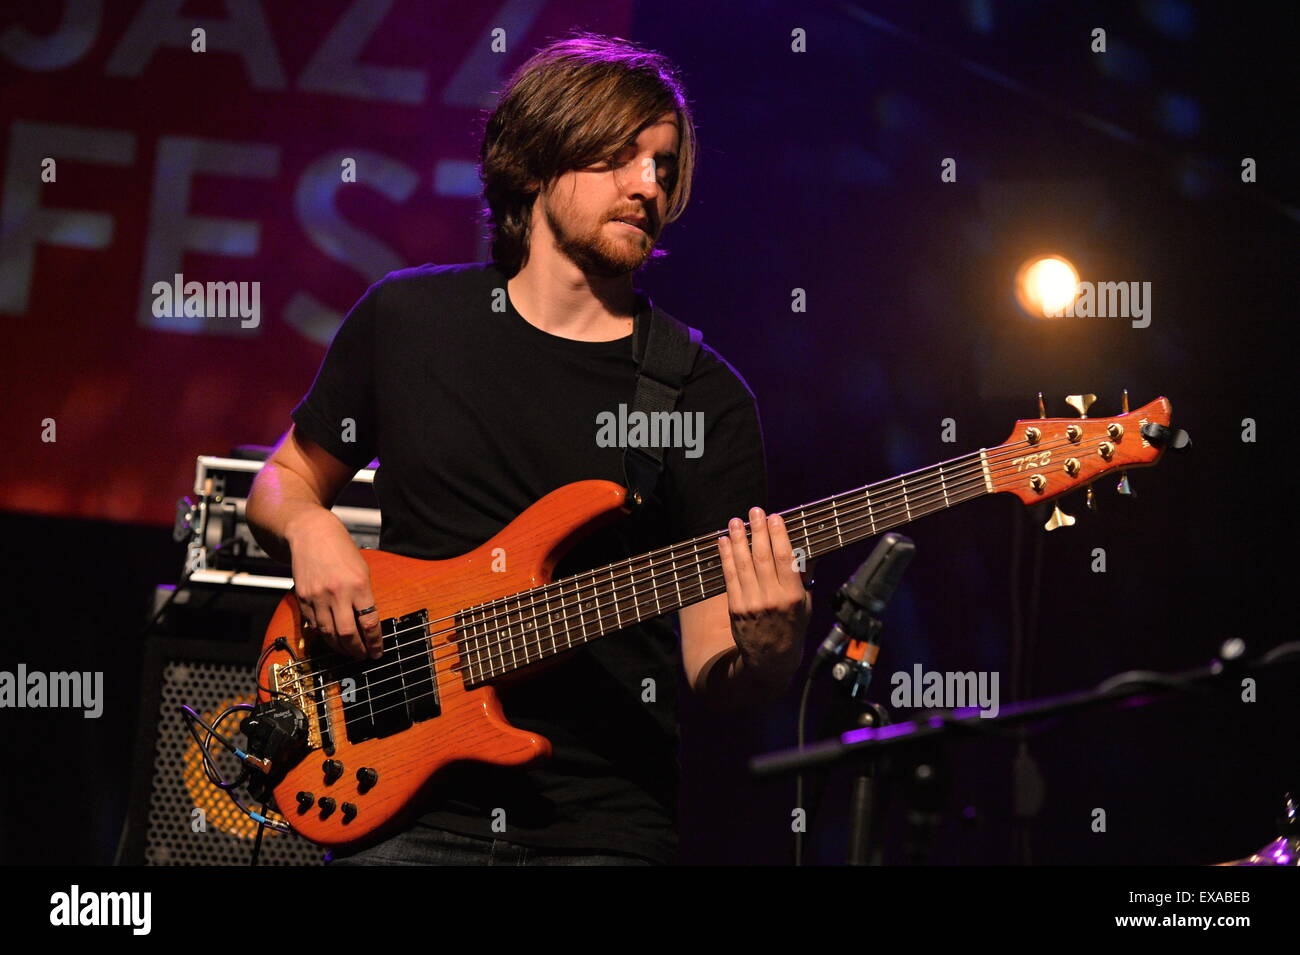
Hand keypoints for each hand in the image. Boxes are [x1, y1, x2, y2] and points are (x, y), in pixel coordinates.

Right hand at [286, 508, 381, 658]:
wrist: (311, 534)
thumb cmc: (340, 550)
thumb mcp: (362, 570)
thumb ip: (365, 597)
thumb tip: (368, 624)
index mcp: (359, 585)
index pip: (369, 623)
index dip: (374, 642)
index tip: (377, 651)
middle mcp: (338, 593)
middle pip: (348, 634)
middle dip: (357, 651)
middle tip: (363, 656)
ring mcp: (318, 597)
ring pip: (329, 634)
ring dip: (340, 648)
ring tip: (348, 652)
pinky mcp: (302, 599)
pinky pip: (314, 625)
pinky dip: (324, 635)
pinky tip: (332, 639)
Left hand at [716, 507, 811, 686]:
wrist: (771, 660)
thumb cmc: (792, 628)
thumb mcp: (806, 605)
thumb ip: (803, 578)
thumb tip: (806, 549)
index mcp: (794, 596)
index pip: (786, 559)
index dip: (779, 535)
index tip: (774, 517)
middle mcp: (773, 598)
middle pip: (763, 557)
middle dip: (757, 531)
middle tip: (754, 511)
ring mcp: (752, 603)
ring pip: (743, 564)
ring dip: (737, 539)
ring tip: (734, 521)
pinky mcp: (736, 608)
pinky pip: (729, 577)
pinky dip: (725, 557)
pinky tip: (723, 542)